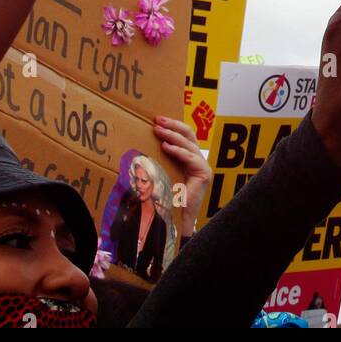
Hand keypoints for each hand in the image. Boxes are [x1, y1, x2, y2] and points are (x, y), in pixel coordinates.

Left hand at [155, 115, 210, 232]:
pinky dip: (178, 150)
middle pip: (189, 134)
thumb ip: (156, 161)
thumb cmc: (165, 200)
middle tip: (158, 120)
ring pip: (189, 143)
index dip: (172, 126)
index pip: (184, 136)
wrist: (175, 222)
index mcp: (188, 159)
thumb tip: (137, 147)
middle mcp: (198, 160)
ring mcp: (202, 167)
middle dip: (173, 125)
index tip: (156, 119)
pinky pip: (191, 158)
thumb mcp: (159, 175)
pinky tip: (166, 147)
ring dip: (173, 135)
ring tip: (159, 130)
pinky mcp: (204, 174)